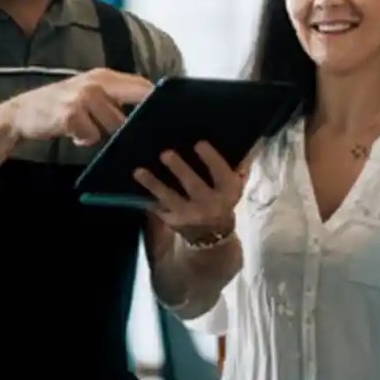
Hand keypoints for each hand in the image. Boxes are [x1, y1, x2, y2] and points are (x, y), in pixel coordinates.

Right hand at [0, 68, 153, 145]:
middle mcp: (96, 83)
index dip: (156, 101)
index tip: (166, 117)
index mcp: (104, 76)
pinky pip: (91, 136)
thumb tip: (146, 111)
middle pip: (136, 101)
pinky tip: (72, 134)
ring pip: (114, 124)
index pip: (141, 85)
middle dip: (138, 120)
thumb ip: (113, 97)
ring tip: (85, 128)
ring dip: (102, 133)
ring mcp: (83, 97)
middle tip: (137, 133)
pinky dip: (84, 139)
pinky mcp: (71, 115)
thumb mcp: (87, 93)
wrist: (21, 112)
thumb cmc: (59, 105)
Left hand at [133, 141, 250, 245]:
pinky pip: (158, 207)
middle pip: (194, 186)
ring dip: (154, 184)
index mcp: (228, 193)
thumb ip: (239, 167)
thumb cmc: (223, 201)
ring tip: (139, 171)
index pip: (221, 174)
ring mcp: (189, 216)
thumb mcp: (234, 188)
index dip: (211, 159)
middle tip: (165, 153)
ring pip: (170, 198)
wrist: (213, 237)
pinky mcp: (172, 222)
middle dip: (180, 170)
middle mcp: (209, 206)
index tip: (199, 143)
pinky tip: (134, 185)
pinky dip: (147, 196)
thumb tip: (246, 142)